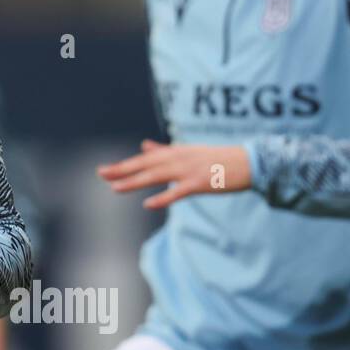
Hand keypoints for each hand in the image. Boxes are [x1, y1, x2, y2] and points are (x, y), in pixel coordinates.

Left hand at [97, 139, 250, 209]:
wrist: (248, 162)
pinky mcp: (200, 184)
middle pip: (145, 165)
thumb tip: (144, 145)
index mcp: (174, 153)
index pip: (144, 160)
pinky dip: (163, 197)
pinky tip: (148, 204)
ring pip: (156, 176)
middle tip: (101, 174)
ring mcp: (188, 171)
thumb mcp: (187, 151)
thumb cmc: (216, 159)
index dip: (124, 166)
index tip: (104, 171)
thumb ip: (164, 151)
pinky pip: (178, 192)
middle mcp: (178, 159)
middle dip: (122, 170)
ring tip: (115, 188)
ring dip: (135, 182)